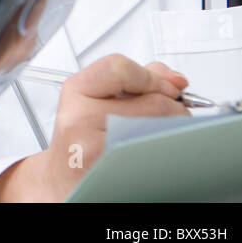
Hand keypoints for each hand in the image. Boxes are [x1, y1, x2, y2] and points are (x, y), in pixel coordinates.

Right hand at [0, 55, 188, 201]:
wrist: (66, 173)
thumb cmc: (84, 134)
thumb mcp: (97, 96)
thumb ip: (135, 78)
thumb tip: (174, 79)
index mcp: (77, 91)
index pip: (119, 69)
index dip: (152, 77)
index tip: (168, 88)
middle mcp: (81, 118)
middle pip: (155, 103)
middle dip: (176, 107)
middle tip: (173, 113)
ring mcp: (97, 148)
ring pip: (162, 130)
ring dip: (175, 129)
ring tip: (161, 130)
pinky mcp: (115, 173)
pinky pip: (158, 155)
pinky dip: (167, 150)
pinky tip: (155, 149)